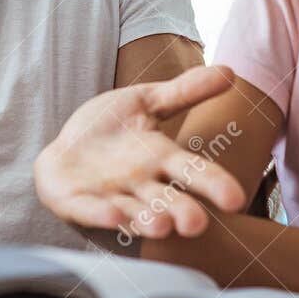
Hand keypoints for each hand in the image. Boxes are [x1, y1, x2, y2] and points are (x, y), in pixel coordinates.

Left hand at [34, 66, 244, 239]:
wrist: (63, 150)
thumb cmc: (109, 129)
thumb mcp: (144, 102)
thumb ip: (183, 91)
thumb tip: (230, 71)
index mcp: (161, 159)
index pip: (194, 172)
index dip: (214, 185)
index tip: (235, 200)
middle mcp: (141, 184)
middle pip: (167, 200)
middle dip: (181, 212)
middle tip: (196, 224)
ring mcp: (109, 197)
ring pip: (133, 213)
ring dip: (146, 221)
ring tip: (162, 226)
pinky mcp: (75, 202)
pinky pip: (89, 210)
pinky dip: (100, 214)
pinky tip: (113, 215)